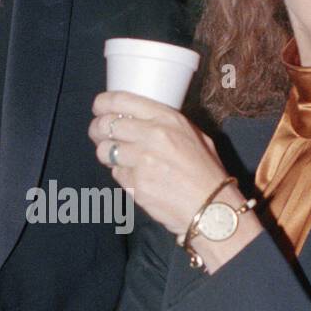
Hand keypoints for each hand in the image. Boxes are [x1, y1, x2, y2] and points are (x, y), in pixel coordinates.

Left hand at [88, 90, 229, 236]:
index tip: (98, 107)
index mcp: (167, 119)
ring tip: (116, 157)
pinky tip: (136, 178)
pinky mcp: (136, 184)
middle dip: (97, 129)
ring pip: (106, 151)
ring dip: (107, 154)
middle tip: (98, 134)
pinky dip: (122, 176)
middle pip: (107, 125)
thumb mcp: (194, 136)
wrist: (213, 209)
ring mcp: (143, 161)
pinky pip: (117, 175)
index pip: (122, 101)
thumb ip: (166, 125)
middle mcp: (153, 135)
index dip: (103, 103)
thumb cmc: (206, 173)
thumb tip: (139, 119)